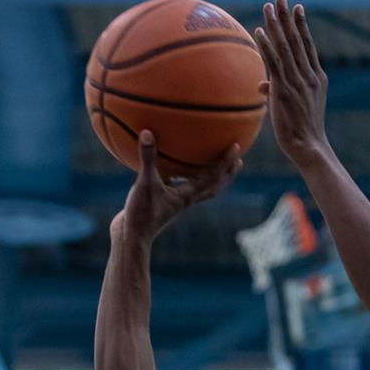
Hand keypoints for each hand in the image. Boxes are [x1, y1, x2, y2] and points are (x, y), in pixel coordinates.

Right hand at [111, 130, 240, 244]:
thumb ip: (148, 158)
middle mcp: (186, 199)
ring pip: (199, 189)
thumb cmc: (142, 214)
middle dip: (227, 174)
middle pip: (214, 186)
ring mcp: (176, 202)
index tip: (237, 147)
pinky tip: (174, 167)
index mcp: (188, 195)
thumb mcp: (145, 183)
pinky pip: (179, 187)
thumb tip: (148, 132)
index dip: (225, 162)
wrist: (131, 237)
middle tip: (238, 160)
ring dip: (210, 178)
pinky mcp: (164, 202)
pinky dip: (183, 177)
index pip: (213, 177)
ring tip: (214, 164)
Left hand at [254, 0, 329, 165]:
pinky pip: (274, 62)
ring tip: (268, 6)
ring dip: (276, 25)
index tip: (298, 8)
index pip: (308, 46)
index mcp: (317, 77)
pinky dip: (267, 45)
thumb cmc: (302, 131)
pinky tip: (260, 30)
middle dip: (288, 17)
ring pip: (285, 47)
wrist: (309, 146)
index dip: (302, 26)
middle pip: (297, 40)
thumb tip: (262, 84)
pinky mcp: (284, 89)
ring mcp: (297, 81)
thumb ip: (280, 89)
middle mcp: (309, 75)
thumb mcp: (297, 107)